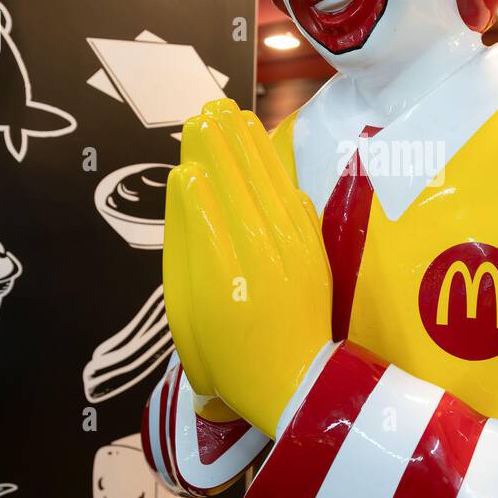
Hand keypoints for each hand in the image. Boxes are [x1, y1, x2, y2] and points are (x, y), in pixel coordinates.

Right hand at [162, 98, 332, 434]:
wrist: (293, 385)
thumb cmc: (226, 356)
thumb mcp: (188, 313)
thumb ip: (185, 250)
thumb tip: (187, 187)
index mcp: (223, 282)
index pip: (208, 214)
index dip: (199, 176)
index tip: (191, 145)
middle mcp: (261, 262)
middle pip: (239, 192)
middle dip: (223, 148)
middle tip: (207, 112)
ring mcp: (292, 255)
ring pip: (268, 189)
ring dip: (250, 149)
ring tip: (233, 115)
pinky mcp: (312, 254)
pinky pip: (293, 204)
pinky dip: (277, 175)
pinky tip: (264, 151)